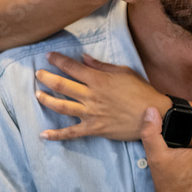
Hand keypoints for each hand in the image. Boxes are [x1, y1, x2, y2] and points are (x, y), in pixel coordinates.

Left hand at [36, 52, 170, 141]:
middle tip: (38, 74)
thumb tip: (84, 58)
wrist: (154, 115)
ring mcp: (91, 113)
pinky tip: (43, 135)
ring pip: (61, 106)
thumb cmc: (142, 91)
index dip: (58, 60)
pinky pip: (71, 133)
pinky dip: (56, 135)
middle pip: (61, 85)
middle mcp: (91, 96)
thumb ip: (102, 66)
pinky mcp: (94, 128)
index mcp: (98, 80)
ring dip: (46, 100)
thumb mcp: (125, 72)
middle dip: (46, 77)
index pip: (72, 67)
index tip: (48, 56)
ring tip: (37, 94)